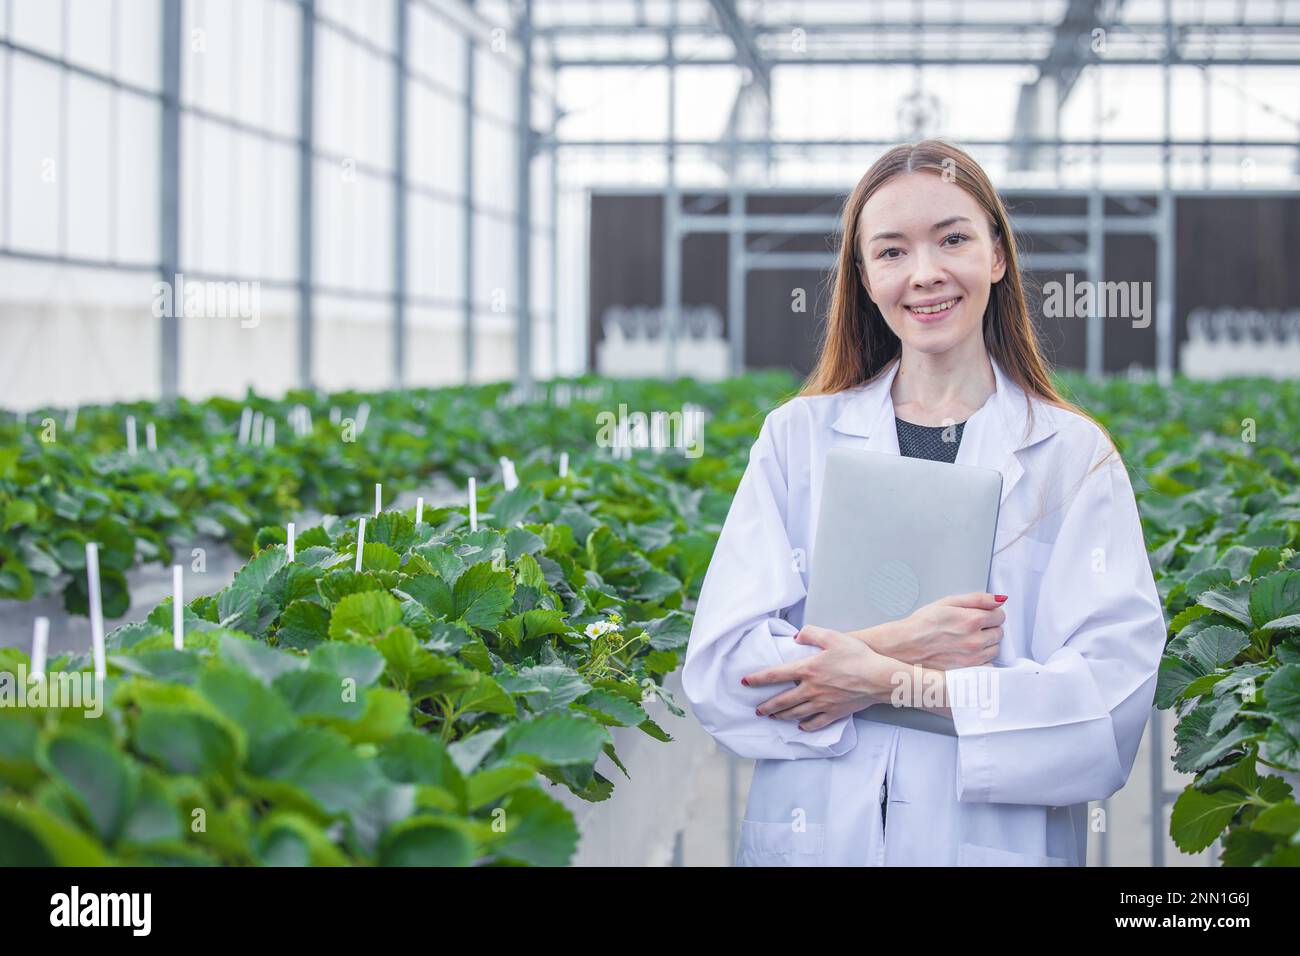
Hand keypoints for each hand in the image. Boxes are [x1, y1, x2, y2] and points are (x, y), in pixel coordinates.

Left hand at [741, 625, 905, 731]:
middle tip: (757, 710)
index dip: (758, 679)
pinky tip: (801, 727)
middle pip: (782, 700)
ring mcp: (823, 703)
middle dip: (766, 706)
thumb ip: (811, 633)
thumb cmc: (858, 656)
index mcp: (807, 669)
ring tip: (773, 717)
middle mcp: (811, 689)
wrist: (879, 677)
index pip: (775, 675)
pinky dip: (806, 726)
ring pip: (796, 713)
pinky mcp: (835, 712)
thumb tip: (797, 636)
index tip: (745, 682)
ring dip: (782, 716)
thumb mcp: (833, 636)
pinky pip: (816, 723)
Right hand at [854, 592, 1005, 669]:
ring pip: (994, 650)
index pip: (1000, 615)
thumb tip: (1000, 599)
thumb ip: (977, 599)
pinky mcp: (967, 672)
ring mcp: (973, 659)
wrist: (903, 647)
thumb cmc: (921, 624)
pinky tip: (966, 655)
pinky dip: (981, 661)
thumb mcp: (947, 602)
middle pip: (999, 633)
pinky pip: (987, 666)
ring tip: (966, 641)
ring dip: (986, 645)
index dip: (990, 614)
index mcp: (973, 620)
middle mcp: (976, 641)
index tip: (980, 616)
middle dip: (989, 629)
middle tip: (970, 628)